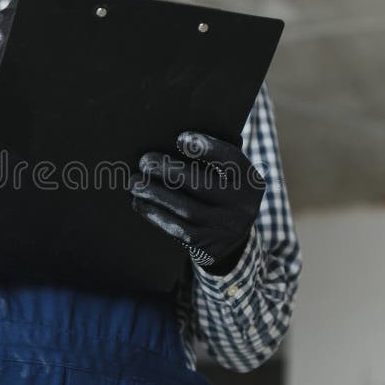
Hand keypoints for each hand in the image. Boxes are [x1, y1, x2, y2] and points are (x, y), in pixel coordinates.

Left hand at [130, 131, 265, 274]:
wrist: (233, 240)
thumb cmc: (222, 193)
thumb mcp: (230, 177)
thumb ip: (215, 158)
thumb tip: (180, 139)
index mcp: (250, 181)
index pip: (231, 160)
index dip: (206, 148)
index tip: (180, 138)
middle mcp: (242, 206)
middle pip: (202, 184)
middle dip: (169, 171)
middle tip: (144, 161)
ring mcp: (225, 229)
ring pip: (185, 208)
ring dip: (155, 193)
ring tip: (134, 182)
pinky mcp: (207, 246)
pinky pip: (177, 229)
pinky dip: (155, 214)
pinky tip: (139, 202)